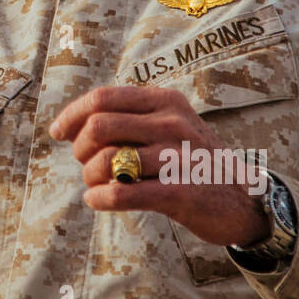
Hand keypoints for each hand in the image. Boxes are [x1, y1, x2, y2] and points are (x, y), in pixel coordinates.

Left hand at [49, 85, 270, 246]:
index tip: (57, 132)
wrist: (241, 200)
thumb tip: (69, 124)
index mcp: (165, 101)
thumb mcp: (169, 125)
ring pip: (107, 161)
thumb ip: (128, 118)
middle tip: (85, 163)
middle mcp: (172, 123)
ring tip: (96, 184)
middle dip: (80, 148)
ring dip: (90, 176)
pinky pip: (123, 193)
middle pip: (98, 126)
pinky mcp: (180, 192)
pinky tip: (97, 200)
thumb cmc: (191, 161)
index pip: (103, 97)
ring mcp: (178, 157)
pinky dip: (100, 198)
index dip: (71, 114)